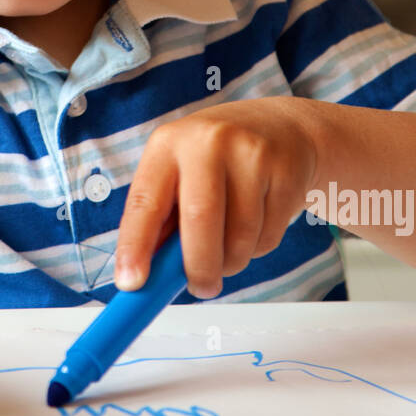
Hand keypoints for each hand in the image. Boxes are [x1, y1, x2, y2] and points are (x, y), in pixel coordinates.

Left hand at [114, 98, 317, 297]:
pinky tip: (257, 224)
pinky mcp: (285, 172)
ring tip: (230, 248)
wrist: (282, 126)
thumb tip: (146, 274)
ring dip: (232, 261)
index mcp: (169, 144)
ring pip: (239, 237)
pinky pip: (269, 236)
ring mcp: (250, 154)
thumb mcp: (182, 171)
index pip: (145, 201)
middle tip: (201, 288)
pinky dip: (258, 247)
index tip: (131, 283)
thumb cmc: (219, 158)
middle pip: (199, 220)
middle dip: (198, 267)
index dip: (135, 245)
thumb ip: (164, 218)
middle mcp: (207, 142)